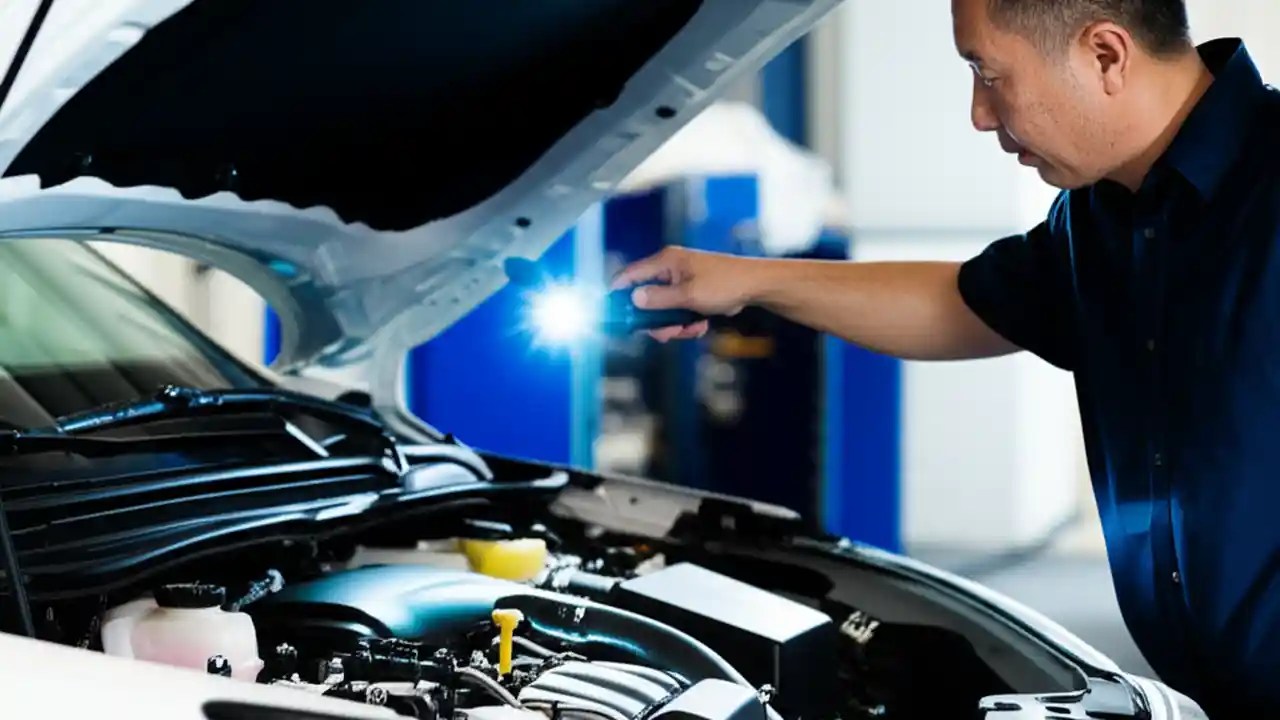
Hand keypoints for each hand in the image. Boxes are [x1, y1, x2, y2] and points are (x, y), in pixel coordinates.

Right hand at [610, 247, 752, 341]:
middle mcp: (670, 269)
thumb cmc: (725, 284)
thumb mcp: (689, 295)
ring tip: (690, 329)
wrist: (755, 286)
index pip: (630, 274)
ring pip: (662, 309)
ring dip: (673, 324)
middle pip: (646, 298)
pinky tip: (700, 326)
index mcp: (666, 262)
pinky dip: (685, 322)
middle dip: (655, 320)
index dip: (618, 293)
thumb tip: (634, 299)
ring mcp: (680, 281)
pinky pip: (677, 311)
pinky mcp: (690, 292)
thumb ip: (659, 299)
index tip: (614, 314)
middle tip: (666, 333)